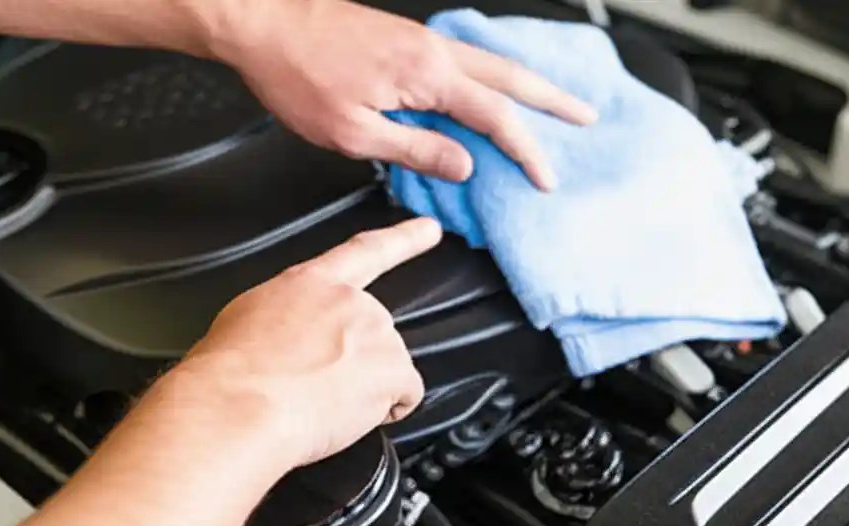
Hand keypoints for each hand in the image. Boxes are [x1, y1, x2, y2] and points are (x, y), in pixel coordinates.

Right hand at [178, 218, 440, 466]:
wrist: (239, 406)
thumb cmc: (230, 373)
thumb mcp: (246, 320)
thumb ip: (286, 317)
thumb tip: (288, 340)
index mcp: (310, 284)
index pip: (365, 252)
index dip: (403, 239)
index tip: (430, 229)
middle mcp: (350, 302)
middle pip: (372, 333)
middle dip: (353, 362)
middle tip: (314, 386)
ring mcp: (375, 334)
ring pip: (387, 368)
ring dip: (364, 389)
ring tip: (319, 404)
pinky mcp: (392, 370)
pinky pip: (406, 395)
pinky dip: (386, 410)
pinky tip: (348, 416)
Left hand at [211, 0, 595, 189]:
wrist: (261, 24)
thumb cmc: (296, 75)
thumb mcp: (353, 132)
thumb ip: (414, 149)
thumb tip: (463, 166)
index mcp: (426, 75)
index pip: (494, 118)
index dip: (525, 151)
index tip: (544, 178)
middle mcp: (432, 50)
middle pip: (510, 76)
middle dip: (553, 98)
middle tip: (587, 115)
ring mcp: (419, 39)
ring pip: (490, 60)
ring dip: (527, 82)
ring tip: (554, 99)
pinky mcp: (403, 38)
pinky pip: (464, 56)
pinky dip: (492, 72)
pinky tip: (493, 84)